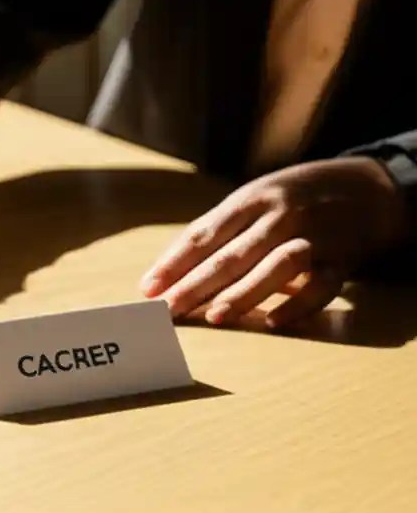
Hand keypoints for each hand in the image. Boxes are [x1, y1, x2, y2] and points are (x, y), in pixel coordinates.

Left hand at [141, 157, 406, 327]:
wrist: (364, 189)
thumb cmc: (288, 200)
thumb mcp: (252, 201)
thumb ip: (213, 233)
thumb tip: (162, 274)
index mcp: (250, 199)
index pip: (205, 233)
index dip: (174, 262)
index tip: (148, 289)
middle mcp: (281, 215)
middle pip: (234, 253)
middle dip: (198, 283)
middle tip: (169, 309)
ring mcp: (313, 237)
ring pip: (276, 267)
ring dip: (244, 293)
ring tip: (214, 317)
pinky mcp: (342, 261)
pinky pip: (320, 287)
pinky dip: (297, 305)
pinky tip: (272, 323)